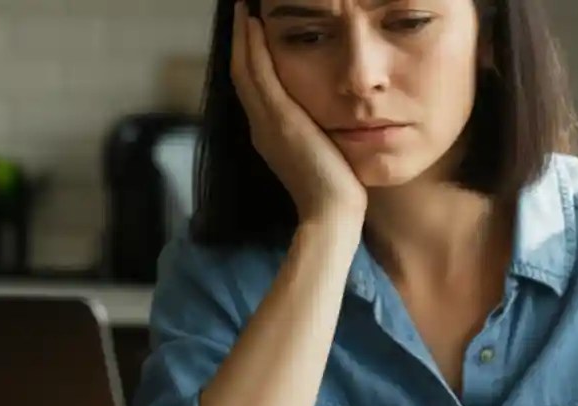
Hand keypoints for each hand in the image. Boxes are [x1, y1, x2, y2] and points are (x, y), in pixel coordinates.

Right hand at [231, 2, 366, 220]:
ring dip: (243, 36)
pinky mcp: (278, 118)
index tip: (252, 33)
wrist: (331, 214)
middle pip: (241, 73)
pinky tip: (254, 23)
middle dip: (240, 40)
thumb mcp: (323, 155)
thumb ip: (317, 135)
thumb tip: (326, 123)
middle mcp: (260, 126)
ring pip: (244, 68)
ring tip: (243, 10)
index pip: (253, 88)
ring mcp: (265, 121)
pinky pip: (258, 72)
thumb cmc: (336, 192)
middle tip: (240, 12)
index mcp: (269, 134)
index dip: (249, 58)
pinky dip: (253, 46)